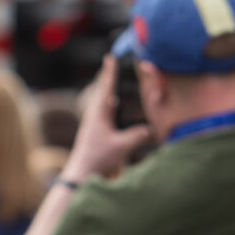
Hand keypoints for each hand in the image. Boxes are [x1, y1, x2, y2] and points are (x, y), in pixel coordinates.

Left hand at [62, 55, 154, 181]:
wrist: (81, 176)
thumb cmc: (97, 159)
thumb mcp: (121, 146)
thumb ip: (138, 135)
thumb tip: (154, 129)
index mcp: (99, 115)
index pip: (106, 89)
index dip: (110, 73)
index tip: (110, 57)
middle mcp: (95, 118)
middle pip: (104, 94)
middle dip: (110, 81)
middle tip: (113, 67)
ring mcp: (95, 127)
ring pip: (105, 106)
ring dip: (112, 96)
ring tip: (118, 87)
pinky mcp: (97, 137)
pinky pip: (107, 118)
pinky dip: (113, 111)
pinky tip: (117, 114)